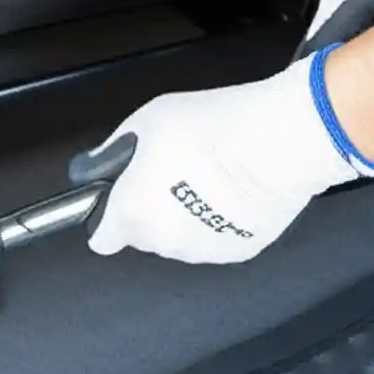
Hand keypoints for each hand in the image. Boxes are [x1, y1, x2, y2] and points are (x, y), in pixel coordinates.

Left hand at [73, 52, 373, 263]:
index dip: (107, 218)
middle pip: (143, 234)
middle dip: (150, 208)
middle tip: (170, 173)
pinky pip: (215, 238)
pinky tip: (230, 191)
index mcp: (133, 212)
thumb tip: (97, 166)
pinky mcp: (238, 251)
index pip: (102, 238)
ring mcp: (202, 250)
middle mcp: (164, 241)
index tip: (116, 202)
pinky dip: (218, 221)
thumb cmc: (214, 128)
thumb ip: (114, 152)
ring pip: (180, 238)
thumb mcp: (146, 122)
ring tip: (206, 177)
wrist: (276, 143)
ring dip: (185, 216)